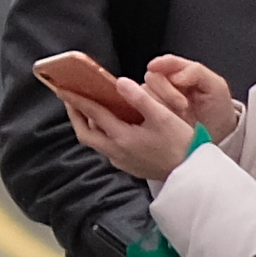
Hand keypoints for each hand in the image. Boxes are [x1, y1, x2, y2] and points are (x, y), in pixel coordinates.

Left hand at [36, 49, 192, 180]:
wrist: (192, 174)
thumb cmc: (181, 144)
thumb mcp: (163, 117)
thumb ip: (140, 98)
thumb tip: (120, 82)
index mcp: (122, 137)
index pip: (93, 114)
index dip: (77, 100)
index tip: (63, 89)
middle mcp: (116, 152)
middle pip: (85, 133)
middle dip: (74, 115)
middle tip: (70, 99)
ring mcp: (121, 161)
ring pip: (95, 142)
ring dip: (87, 125)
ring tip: (86, 109)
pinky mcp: (128, 166)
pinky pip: (106, 148)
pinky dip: (100, 134)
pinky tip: (109, 126)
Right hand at [147, 55, 240, 133]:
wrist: (217, 135)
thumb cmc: (217, 110)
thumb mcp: (216, 86)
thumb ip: (197, 72)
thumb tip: (175, 75)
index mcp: (182, 72)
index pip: (167, 62)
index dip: (163, 65)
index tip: (164, 74)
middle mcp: (167, 84)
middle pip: (153, 77)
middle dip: (166, 90)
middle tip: (182, 104)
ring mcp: (158, 99)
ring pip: (145, 92)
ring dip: (160, 103)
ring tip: (179, 113)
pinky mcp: (151, 114)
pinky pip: (142, 109)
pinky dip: (152, 112)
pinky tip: (166, 119)